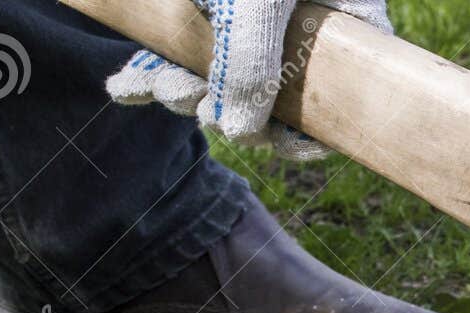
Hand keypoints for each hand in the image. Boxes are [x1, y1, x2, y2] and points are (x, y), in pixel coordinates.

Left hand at [107, 0, 391, 159]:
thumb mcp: (259, 1)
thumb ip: (255, 65)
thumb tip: (241, 134)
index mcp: (342, 25)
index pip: (338, 101)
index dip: (308, 133)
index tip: (276, 141)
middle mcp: (301, 28)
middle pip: (268, 94)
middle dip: (222, 105)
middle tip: (188, 100)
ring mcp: (254, 22)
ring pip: (221, 76)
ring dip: (182, 89)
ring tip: (151, 85)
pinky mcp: (208, 13)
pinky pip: (185, 52)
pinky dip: (155, 70)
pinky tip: (127, 87)